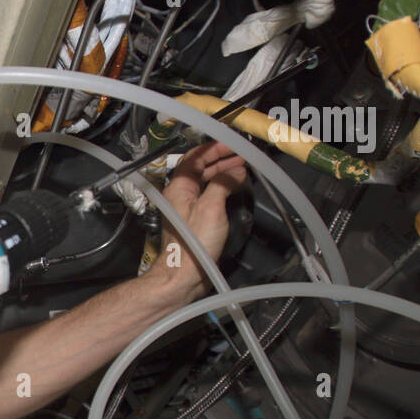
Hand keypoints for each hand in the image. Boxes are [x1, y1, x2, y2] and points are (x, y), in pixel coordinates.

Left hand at [148, 141, 246, 303]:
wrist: (184, 274)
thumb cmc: (192, 244)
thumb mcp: (211, 207)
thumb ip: (222, 184)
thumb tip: (235, 170)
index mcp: (178, 188)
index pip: (194, 158)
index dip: (213, 149)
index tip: (231, 144)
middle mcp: (179, 195)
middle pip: (199, 169)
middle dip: (220, 160)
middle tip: (240, 156)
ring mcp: (186, 208)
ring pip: (204, 183)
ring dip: (222, 174)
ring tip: (241, 169)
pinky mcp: (193, 220)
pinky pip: (208, 196)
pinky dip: (221, 188)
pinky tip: (233, 190)